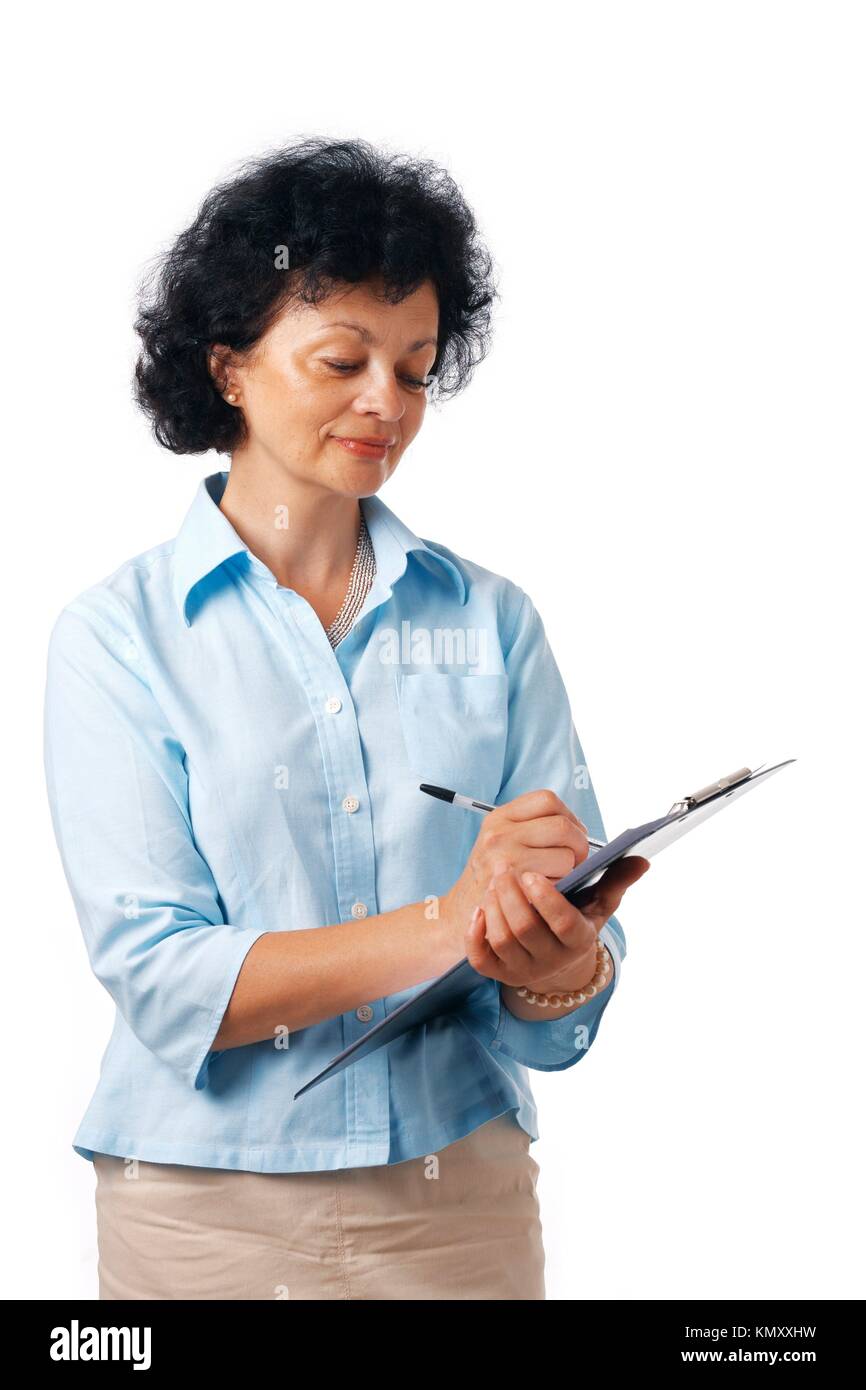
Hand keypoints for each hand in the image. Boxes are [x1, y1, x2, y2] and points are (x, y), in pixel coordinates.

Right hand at [439, 789, 591, 954]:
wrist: (459, 914)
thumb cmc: (489, 879)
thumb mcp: (498, 843)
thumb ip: (530, 829)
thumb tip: (580, 830)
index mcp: (499, 817)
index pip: (547, 800)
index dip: (568, 815)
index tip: (572, 833)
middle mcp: (499, 833)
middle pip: (562, 826)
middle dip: (579, 844)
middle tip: (576, 859)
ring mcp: (505, 858)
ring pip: (566, 855)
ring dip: (571, 870)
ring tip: (558, 878)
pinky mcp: (515, 885)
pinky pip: (559, 880)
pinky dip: (562, 887)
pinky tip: (547, 893)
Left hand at [464, 854, 649, 990]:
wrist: (554, 958)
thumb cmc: (576, 919)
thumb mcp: (598, 904)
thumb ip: (616, 880)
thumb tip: (641, 860)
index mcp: (578, 941)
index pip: (562, 923)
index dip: (545, 898)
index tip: (532, 873)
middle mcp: (551, 960)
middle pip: (525, 928)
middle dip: (511, 895)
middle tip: (504, 868)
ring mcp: (523, 970)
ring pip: (502, 938)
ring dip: (494, 907)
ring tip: (494, 882)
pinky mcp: (498, 974)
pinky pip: (481, 958)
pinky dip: (476, 933)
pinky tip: (479, 909)